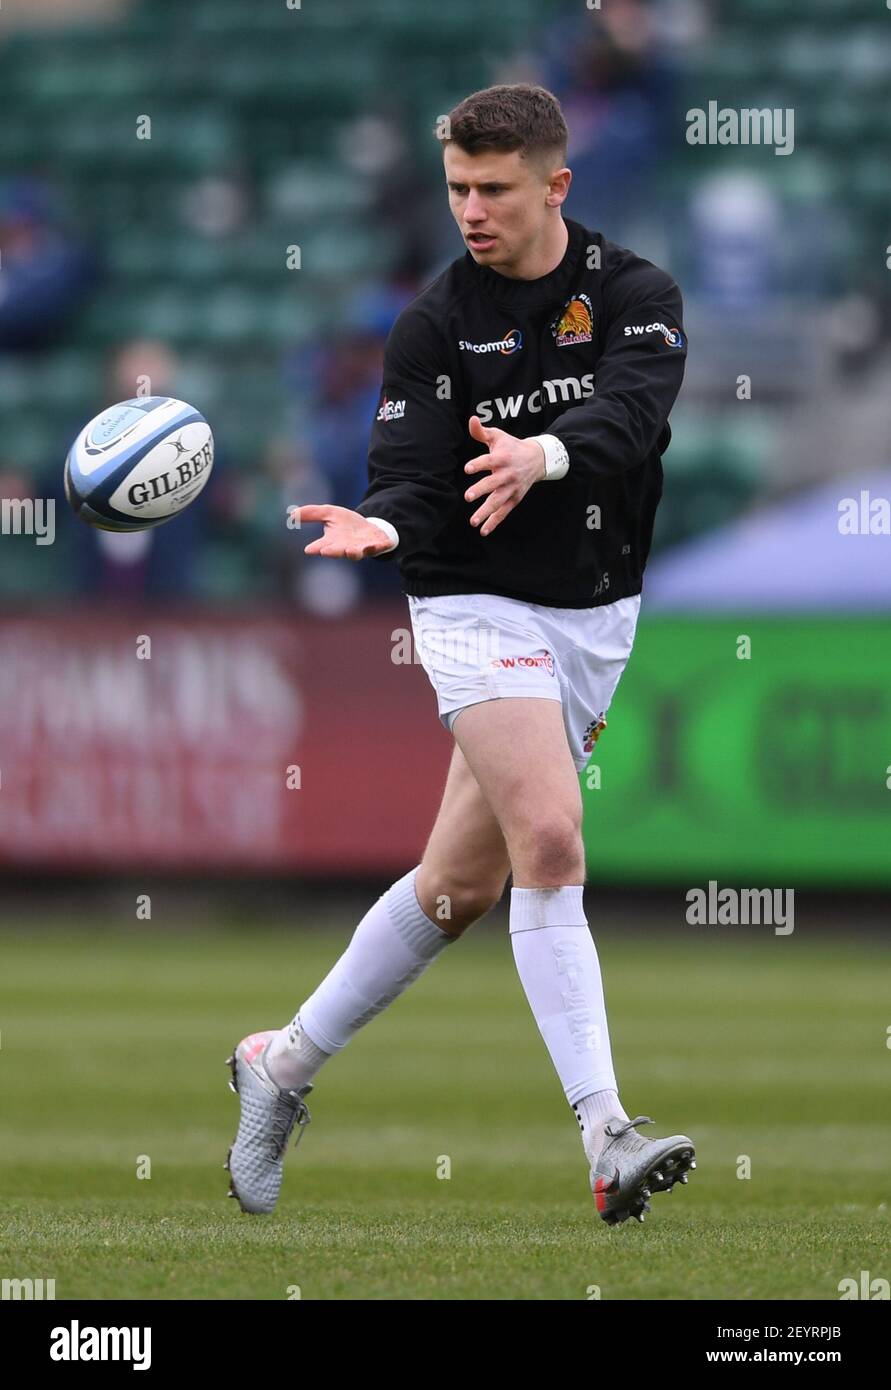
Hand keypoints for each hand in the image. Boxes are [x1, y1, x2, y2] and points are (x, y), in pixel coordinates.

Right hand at [293, 504, 394, 559]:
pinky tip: (383, 544)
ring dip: (354, 553)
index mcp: (332, 542)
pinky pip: (378, 548)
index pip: (321, 546)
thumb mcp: (329, 513)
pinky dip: (380, 547)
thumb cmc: (347, 523)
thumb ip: (312, 513)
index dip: (316, 548)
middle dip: (333, 551)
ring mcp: (361, 548)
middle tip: (326, 551)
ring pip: (357, 553)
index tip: (309, 549)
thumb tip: (290, 514)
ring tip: (351, 551)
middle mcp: (345, 548)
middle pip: (338, 551)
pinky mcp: (377, 545)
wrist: (370, 527)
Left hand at [463, 416, 545, 535]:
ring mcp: (511, 488)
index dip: (478, 464)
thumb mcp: (498, 436)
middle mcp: (508, 474)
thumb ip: (481, 431)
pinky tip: (483, 530)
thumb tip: (471, 419)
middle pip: (493, 483)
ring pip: (498, 501)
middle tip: (468, 496)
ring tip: (473, 521)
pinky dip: (494, 522)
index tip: (468, 469)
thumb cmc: (511, 447)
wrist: (537, 459)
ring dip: (486, 512)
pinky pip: (504, 512)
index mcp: (502, 458)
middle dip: (481, 489)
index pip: (489, 461)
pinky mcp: (514, 499)